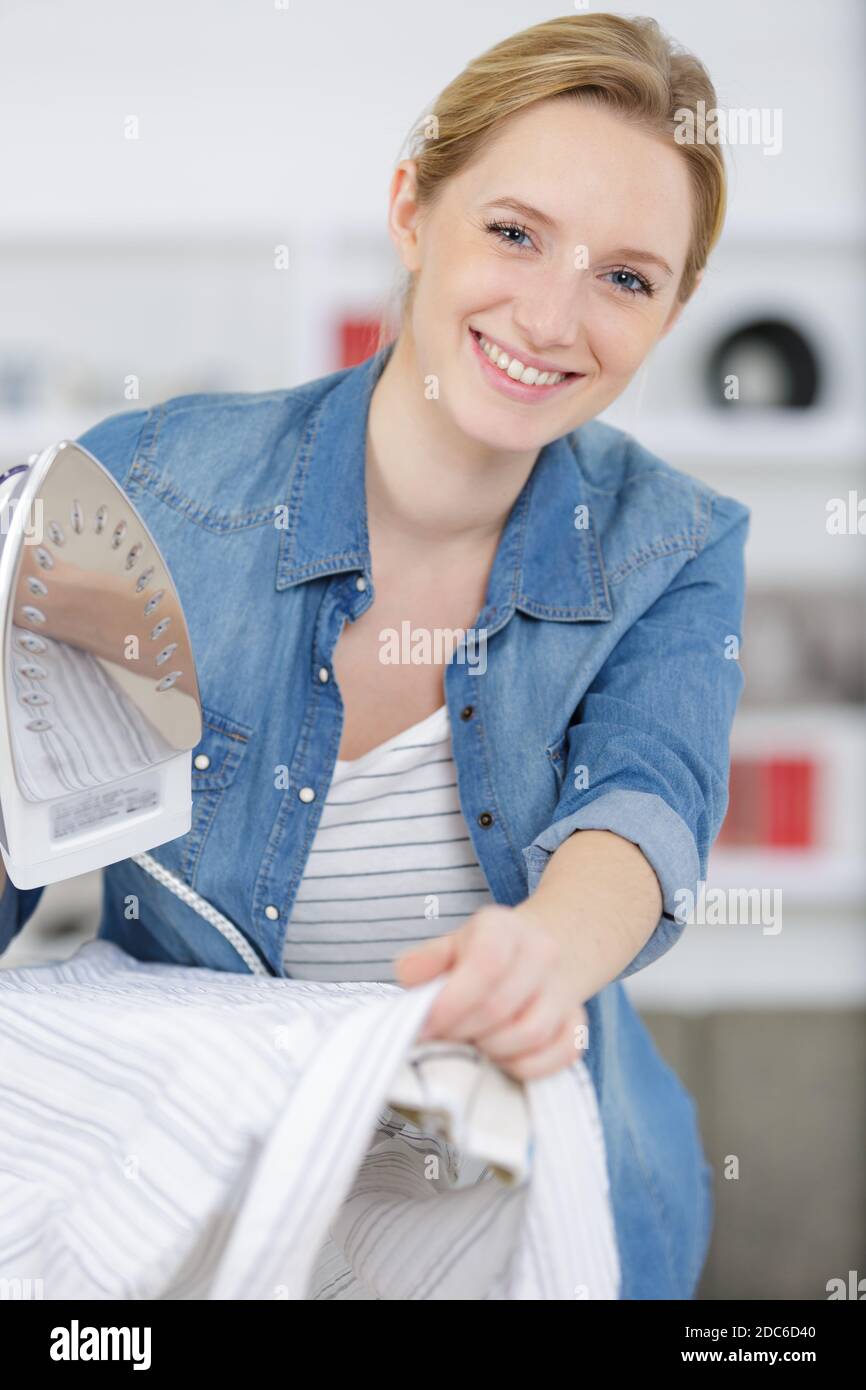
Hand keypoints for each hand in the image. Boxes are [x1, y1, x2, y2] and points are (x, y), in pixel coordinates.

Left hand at [394, 903, 588, 1080]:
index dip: (453, 1003)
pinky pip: (561, 1054)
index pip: (486, 965)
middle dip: (463, 1032)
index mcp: (502, 928)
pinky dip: (527, 1066)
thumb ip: (422, 962)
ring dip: (493, 1050)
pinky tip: (502, 1057)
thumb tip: (408, 978)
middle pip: (502, 1006)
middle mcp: (542, 951)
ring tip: (472, 1044)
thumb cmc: (481, 957)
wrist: (536, 952)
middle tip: (443, 1038)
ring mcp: (564, 988)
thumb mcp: (447, 948)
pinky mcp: (578, 1021)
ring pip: (531, 1033)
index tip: (427, 1027)